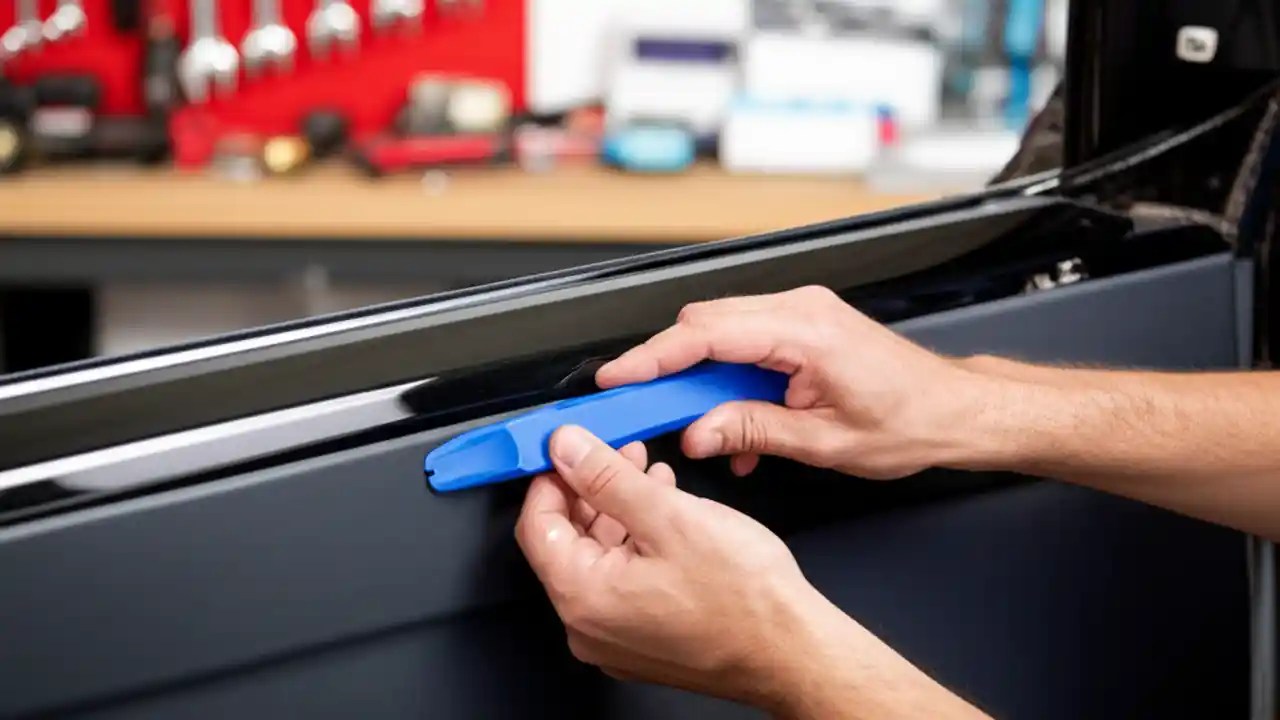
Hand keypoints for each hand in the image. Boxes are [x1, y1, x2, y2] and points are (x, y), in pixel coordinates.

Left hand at [515, 425, 985, 718]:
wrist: (794, 653)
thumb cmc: (746, 598)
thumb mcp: (670, 516)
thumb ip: (607, 478)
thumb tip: (565, 449)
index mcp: (583, 596)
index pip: (536, 524)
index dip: (552, 476)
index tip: (570, 446)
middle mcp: (588, 627)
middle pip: (566, 541)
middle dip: (591, 487)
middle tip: (621, 450)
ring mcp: (614, 640)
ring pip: (597, 559)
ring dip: (618, 510)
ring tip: (650, 475)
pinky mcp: (642, 642)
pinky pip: (621, 583)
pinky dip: (635, 542)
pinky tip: (665, 513)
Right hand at [596, 286, 994, 479]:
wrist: (955, 411)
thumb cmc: (911, 420)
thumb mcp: (824, 442)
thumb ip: (752, 430)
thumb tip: (698, 431)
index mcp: (805, 330)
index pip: (708, 334)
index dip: (654, 355)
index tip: (619, 377)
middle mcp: (801, 309)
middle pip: (705, 325)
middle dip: (667, 367)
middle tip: (642, 408)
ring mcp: (802, 313)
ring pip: (722, 334)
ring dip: (703, 382)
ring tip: (706, 433)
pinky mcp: (803, 325)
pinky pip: (747, 343)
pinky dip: (730, 382)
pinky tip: (738, 428)